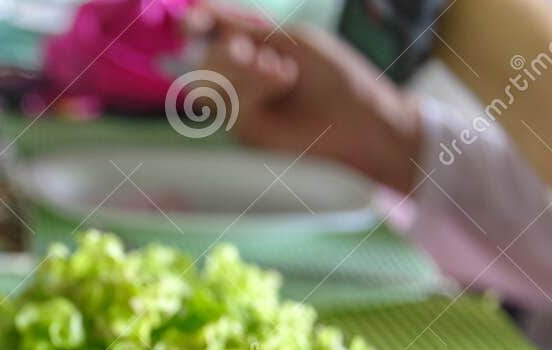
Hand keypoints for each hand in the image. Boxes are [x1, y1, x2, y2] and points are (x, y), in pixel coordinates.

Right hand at [186, 6, 423, 192]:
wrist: (361, 119)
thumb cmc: (336, 78)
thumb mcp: (294, 41)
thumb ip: (249, 29)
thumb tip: (204, 10)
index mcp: (256, 54)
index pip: (214, 38)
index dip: (198, 26)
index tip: (192, 21)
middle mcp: (244, 82)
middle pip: (206, 61)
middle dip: (226, 53)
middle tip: (256, 53)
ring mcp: (241, 109)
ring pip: (212, 84)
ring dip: (245, 70)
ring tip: (285, 73)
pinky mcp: (245, 132)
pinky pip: (231, 104)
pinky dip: (255, 87)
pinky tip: (283, 83)